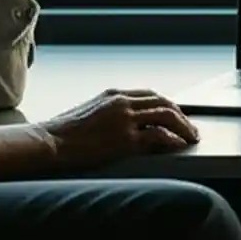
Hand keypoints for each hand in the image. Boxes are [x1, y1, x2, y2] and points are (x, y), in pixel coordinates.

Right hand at [39, 88, 200, 170]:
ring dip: (183, 126)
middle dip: (181, 115)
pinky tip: (178, 145)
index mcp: (113, 94)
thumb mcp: (89, 112)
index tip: (176, 114)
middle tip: (189, 127)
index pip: (150, 94)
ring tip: (190, 137)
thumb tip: (125, 123)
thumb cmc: (62, 132)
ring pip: (166, 115)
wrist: (49, 142)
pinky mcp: (125, 140)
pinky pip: (158, 136)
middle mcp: (122, 102)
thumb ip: (110, 112)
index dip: (167, 105)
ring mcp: (125, 120)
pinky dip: (172, 140)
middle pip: (163, 102)